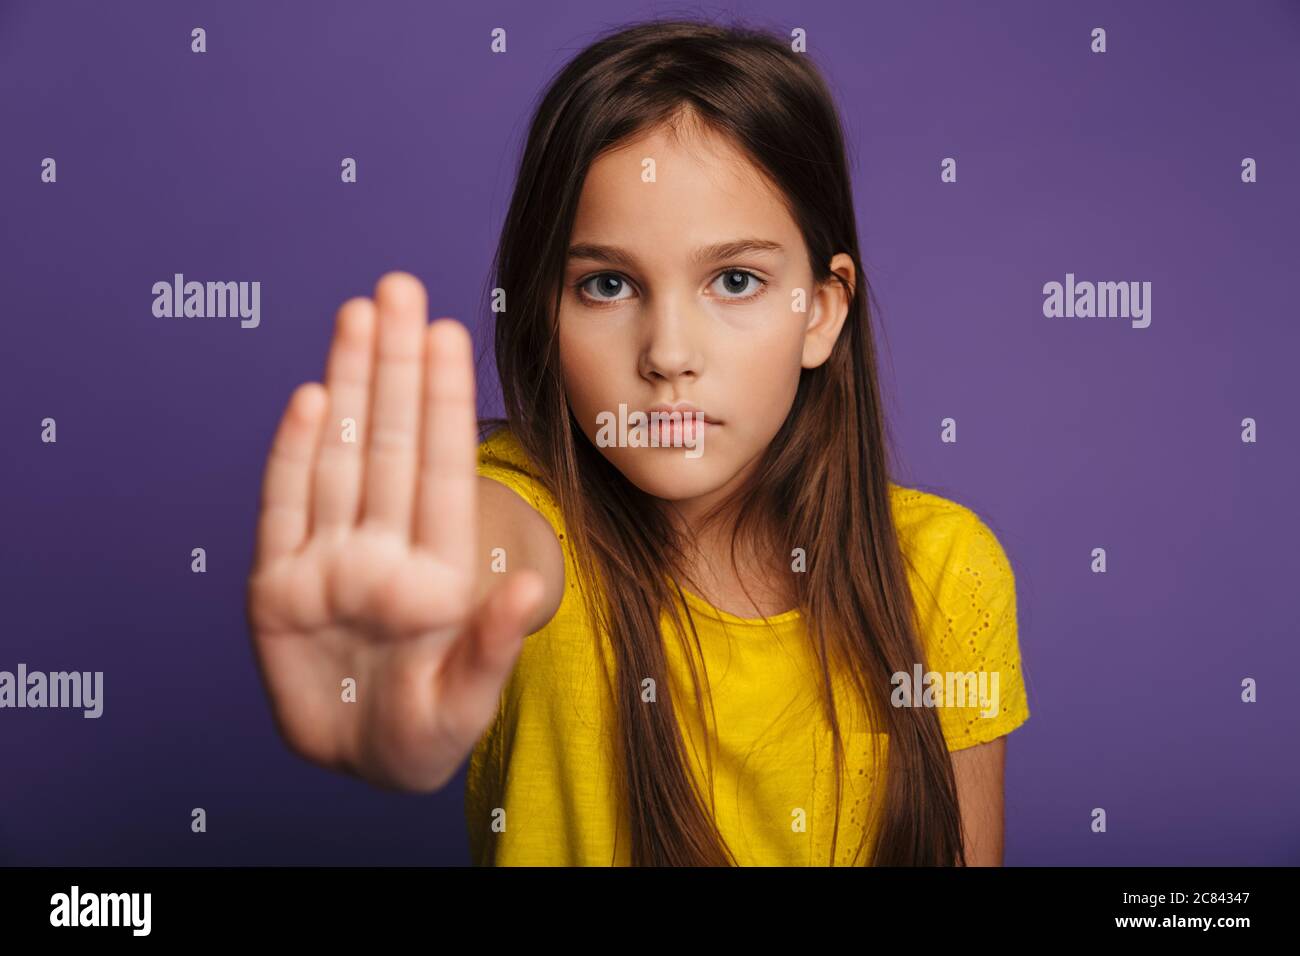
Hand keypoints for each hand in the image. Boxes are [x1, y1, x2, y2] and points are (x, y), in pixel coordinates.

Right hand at [245, 272, 543, 791]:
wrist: (358, 763)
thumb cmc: (424, 736)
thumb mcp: (465, 703)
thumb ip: (494, 646)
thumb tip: (534, 589)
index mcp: (440, 571)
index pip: (442, 468)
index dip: (441, 400)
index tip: (447, 333)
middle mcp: (383, 551)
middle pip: (389, 442)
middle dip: (394, 366)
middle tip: (399, 286)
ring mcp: (329, 562)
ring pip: (339, 457)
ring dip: (346, 386)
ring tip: (358, 314)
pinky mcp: (276, 586)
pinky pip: (284, 508)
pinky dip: (293, 455)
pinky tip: (309, 396)